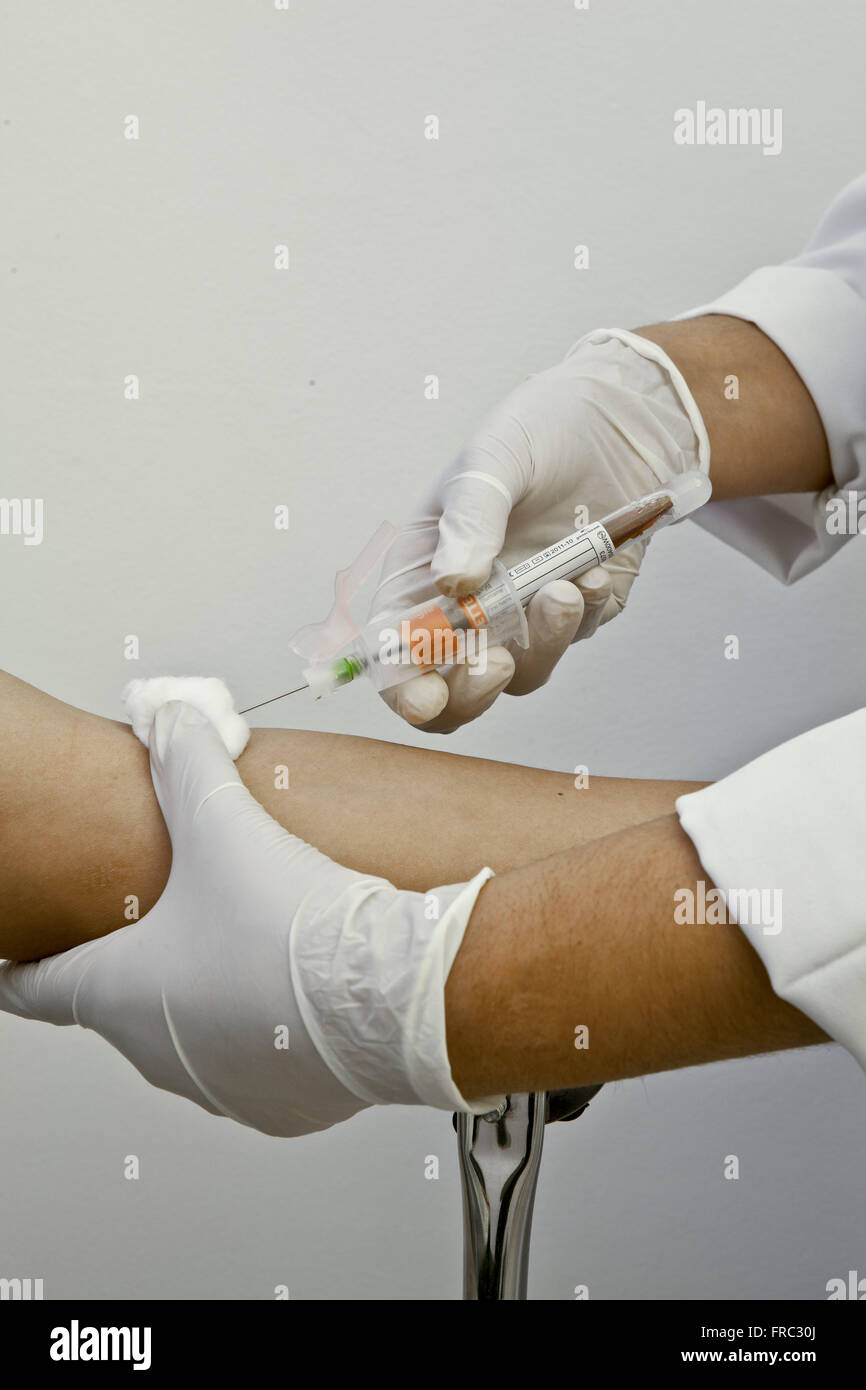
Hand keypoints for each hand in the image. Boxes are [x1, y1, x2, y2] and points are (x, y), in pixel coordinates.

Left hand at [0, 700, 498, 1135]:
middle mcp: (160, 1055)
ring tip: (251, 946)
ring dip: (212, 996)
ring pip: (197, 1036)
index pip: (35, 988)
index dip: (18, 968)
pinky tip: (302, 988)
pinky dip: (271, 1029)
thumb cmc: (293, 925)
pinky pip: (262, 1063)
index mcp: (120, 993)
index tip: (11, 965)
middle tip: (172, 920)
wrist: (390, 992)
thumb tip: (172, 714)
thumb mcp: (223, 821)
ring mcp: (224, 1087)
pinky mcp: (286, 1107)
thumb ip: (187, 758)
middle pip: (126, 1002)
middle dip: (144, 961)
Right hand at [370, 329, 706, 730]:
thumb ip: (470, 518)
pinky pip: (577, 638)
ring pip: (522, 674)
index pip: (394, 653)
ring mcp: (522, 615)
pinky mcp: (576, 614)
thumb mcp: (494, 456)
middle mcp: (466, 606)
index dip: (402, 687)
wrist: (617, 417)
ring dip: (543, 644)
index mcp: (421, 572)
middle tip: (497, 663)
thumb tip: (452, 584)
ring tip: (565, 589)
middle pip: (452, 689)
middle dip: (471, 691)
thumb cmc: (537, 428)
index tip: (428, 694)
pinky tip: (595, 571)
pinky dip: (586, 614)